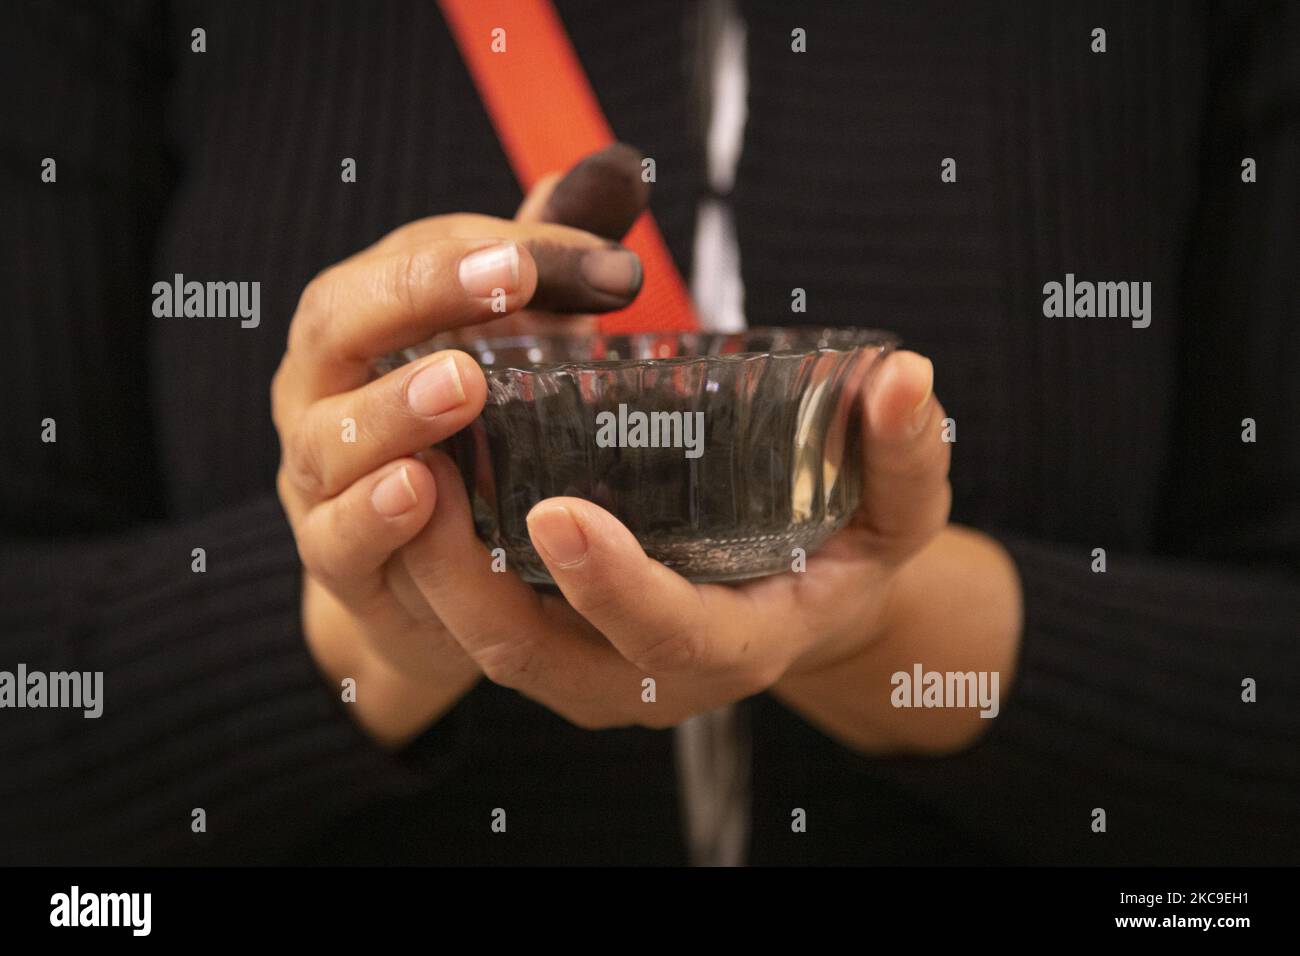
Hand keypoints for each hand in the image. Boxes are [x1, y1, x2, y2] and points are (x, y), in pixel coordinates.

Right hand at [272, 161, 646, 745]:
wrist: (421, 579)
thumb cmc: (468, 438)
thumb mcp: (509, 346)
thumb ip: (548, 262)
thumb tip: (617, 166)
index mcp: (361, 320)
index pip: (412, 257)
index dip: (492, 247)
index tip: (592, 254)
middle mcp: (321, 388)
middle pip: (340, 321)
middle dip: (422, 292)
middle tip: (515, 276)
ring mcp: (318, 476)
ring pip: (331, 435)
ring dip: (395, 410)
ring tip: (463, 385)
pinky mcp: (335, 559)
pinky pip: (338, 536)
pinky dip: (373, 514)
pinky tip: (420, 491)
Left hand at [398, 349, 1021, 750]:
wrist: (803, 600)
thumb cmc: (847, 549)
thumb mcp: (899, 506)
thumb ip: (906, 452)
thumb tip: (908, 377)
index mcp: (741, 646)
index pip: (670, 636)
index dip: (617, 586)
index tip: (557, 509)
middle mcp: (653, 679)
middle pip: (542, 657)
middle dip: (469, 580)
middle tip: (424, 474)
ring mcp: (594, 669)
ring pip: (489, 644)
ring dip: (431, 568)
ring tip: (398, 464)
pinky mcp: (557, 640)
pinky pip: (479, 617)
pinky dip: (434, 560)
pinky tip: (411, 473)